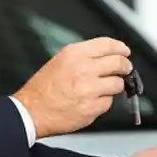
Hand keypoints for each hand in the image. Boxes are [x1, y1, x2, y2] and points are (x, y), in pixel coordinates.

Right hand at [12, 37, 132, 138]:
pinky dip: (103, 102)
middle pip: (119, 63)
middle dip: (125, 67)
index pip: (108, 45)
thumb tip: (108, 56)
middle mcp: (84, 69)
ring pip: (117, 84)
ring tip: (102, 89)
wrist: (31, 112)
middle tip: (125, 70)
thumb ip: (85, 57)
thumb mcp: (61, 61)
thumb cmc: (43, 88)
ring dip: (114, 86)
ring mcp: (89, 89)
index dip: (121, 48)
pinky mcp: (92, 108)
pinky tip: (90, 102)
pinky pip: (108, 103)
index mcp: (75, 54)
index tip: (125, 52)